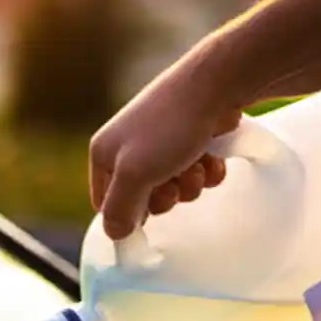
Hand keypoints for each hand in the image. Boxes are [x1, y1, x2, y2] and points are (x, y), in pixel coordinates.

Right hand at [89, 63, 240, 238]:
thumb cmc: (169, 128)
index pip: (105, 205)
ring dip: (190, 184)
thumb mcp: (135, 174)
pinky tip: (212, 156)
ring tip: (197, 163)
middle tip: (175, 182)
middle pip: (143, 199)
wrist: (216, 85)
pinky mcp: (188, 138)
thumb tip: (115, 235)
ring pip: (174, 187)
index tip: (149, 211)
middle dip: (166, 197)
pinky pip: (194, 171)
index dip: (128, 215)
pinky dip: (205, 170)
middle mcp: (128, 147)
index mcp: (104, 153)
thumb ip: (120, 209)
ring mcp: (160, 142)